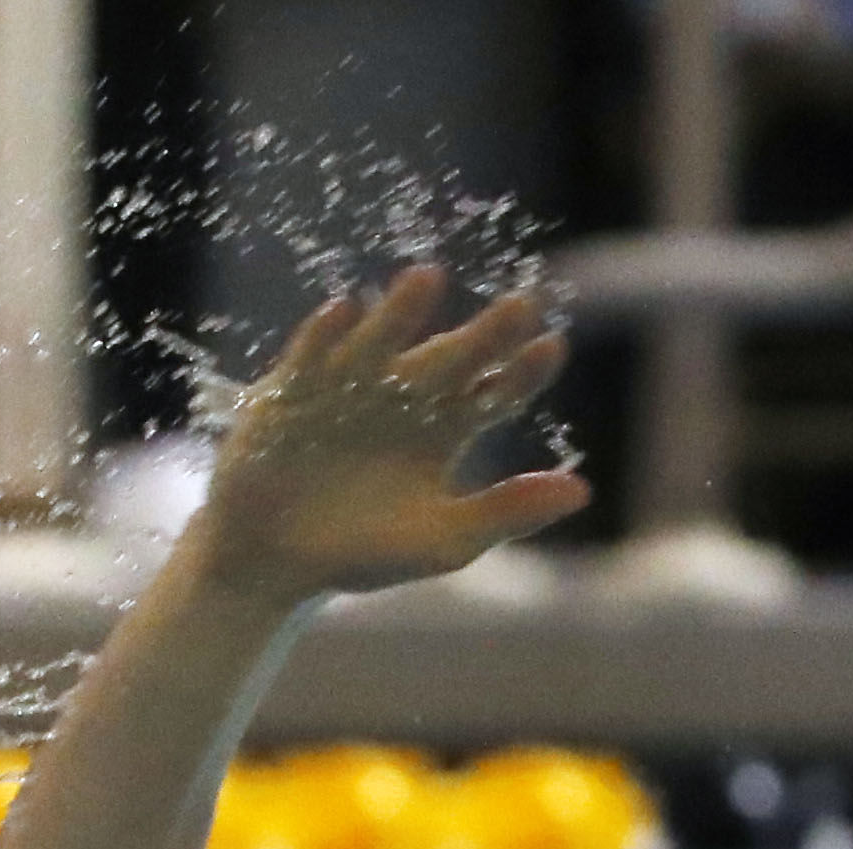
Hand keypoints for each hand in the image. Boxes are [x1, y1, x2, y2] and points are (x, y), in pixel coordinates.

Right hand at [188, 266, 590, 604]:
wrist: (272, 565)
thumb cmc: (360, 556)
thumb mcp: (442, 541)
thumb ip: (505, 512)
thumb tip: (580, 490)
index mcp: (447, 428)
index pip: (498, 389)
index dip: (524, 370)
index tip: (551, 349)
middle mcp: (403, 397)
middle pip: (452, 357)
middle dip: (484, 334)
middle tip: (519, 308)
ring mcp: (348, 387)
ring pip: (383, 341)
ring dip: (403, 311)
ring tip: (429, 279)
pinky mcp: (293, 390)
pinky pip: (311, 355)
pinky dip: (325, 335)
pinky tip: (344, 311)